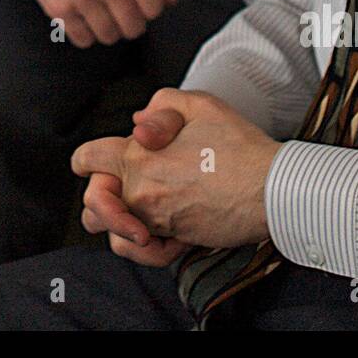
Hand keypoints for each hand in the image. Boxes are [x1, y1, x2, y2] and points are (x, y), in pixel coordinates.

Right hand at [4, 0, 177, 48]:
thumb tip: (170, 2)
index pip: (154, 9)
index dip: (147, 10)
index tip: (138, 6)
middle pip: (133, 28)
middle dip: (129, 24)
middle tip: (119, 13)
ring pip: (109, 37)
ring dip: (106, 30)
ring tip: (98, 13)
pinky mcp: (58, 8)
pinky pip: (83, 40)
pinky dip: (84, 33)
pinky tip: (81, 16)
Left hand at [72, 89, 280, 262]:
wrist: (270, 187)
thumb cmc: (241, 147)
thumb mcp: (200, 104)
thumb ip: (161, 105)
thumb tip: (138, 122)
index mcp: (138, 154)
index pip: (87, 158)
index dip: (87, 161)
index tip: (94, 165)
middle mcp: (141, 189)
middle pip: (93, 201)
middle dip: (102, 196)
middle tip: (121, 190)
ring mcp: (156, 219)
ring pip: (112, 232)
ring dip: (119, 225)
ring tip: (140, 215)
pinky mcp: (175, 240)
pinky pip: (141, 253)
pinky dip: (144, 247)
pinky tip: (160, 232)